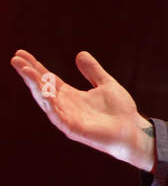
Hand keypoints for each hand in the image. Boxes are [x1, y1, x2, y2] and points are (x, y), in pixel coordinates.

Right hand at [10, 49, 155, 171]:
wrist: (134, 131)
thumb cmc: (120, 111)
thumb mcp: (106, 84)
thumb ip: (93, 71)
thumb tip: (80, 54)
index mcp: (70, 96)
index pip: (48, 79)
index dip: (35, 67)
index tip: (21, 54)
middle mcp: (65, 106)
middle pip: (42, 88)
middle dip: (29, 75)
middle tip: (16, 60)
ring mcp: (68, 118)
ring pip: (46, 101)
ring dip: (36, 86)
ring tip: (26, 71)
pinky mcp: (74, 129)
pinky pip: (58, 116)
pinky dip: (51, 105)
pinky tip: (45, 93)